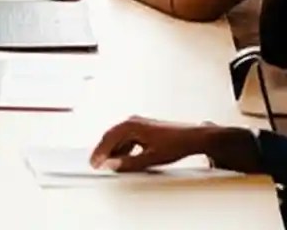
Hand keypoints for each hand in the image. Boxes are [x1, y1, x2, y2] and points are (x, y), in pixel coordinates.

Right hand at [90, 116, 209, 171]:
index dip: (99, 152)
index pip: (109, 138)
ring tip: (107, 164)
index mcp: (132, 125)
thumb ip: (129, 163)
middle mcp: (132, 121)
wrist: (192, 137)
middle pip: (111, 137)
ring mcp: (138, 124)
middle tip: (95, 165)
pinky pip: (126, 139)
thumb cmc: (175, 144)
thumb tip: (112, 165)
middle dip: (103, 151)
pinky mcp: (143, 129)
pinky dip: (121, 148)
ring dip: (112, 150)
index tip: (94, 164)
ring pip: (118, 138)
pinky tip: (122, 158)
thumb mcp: (150, 158)